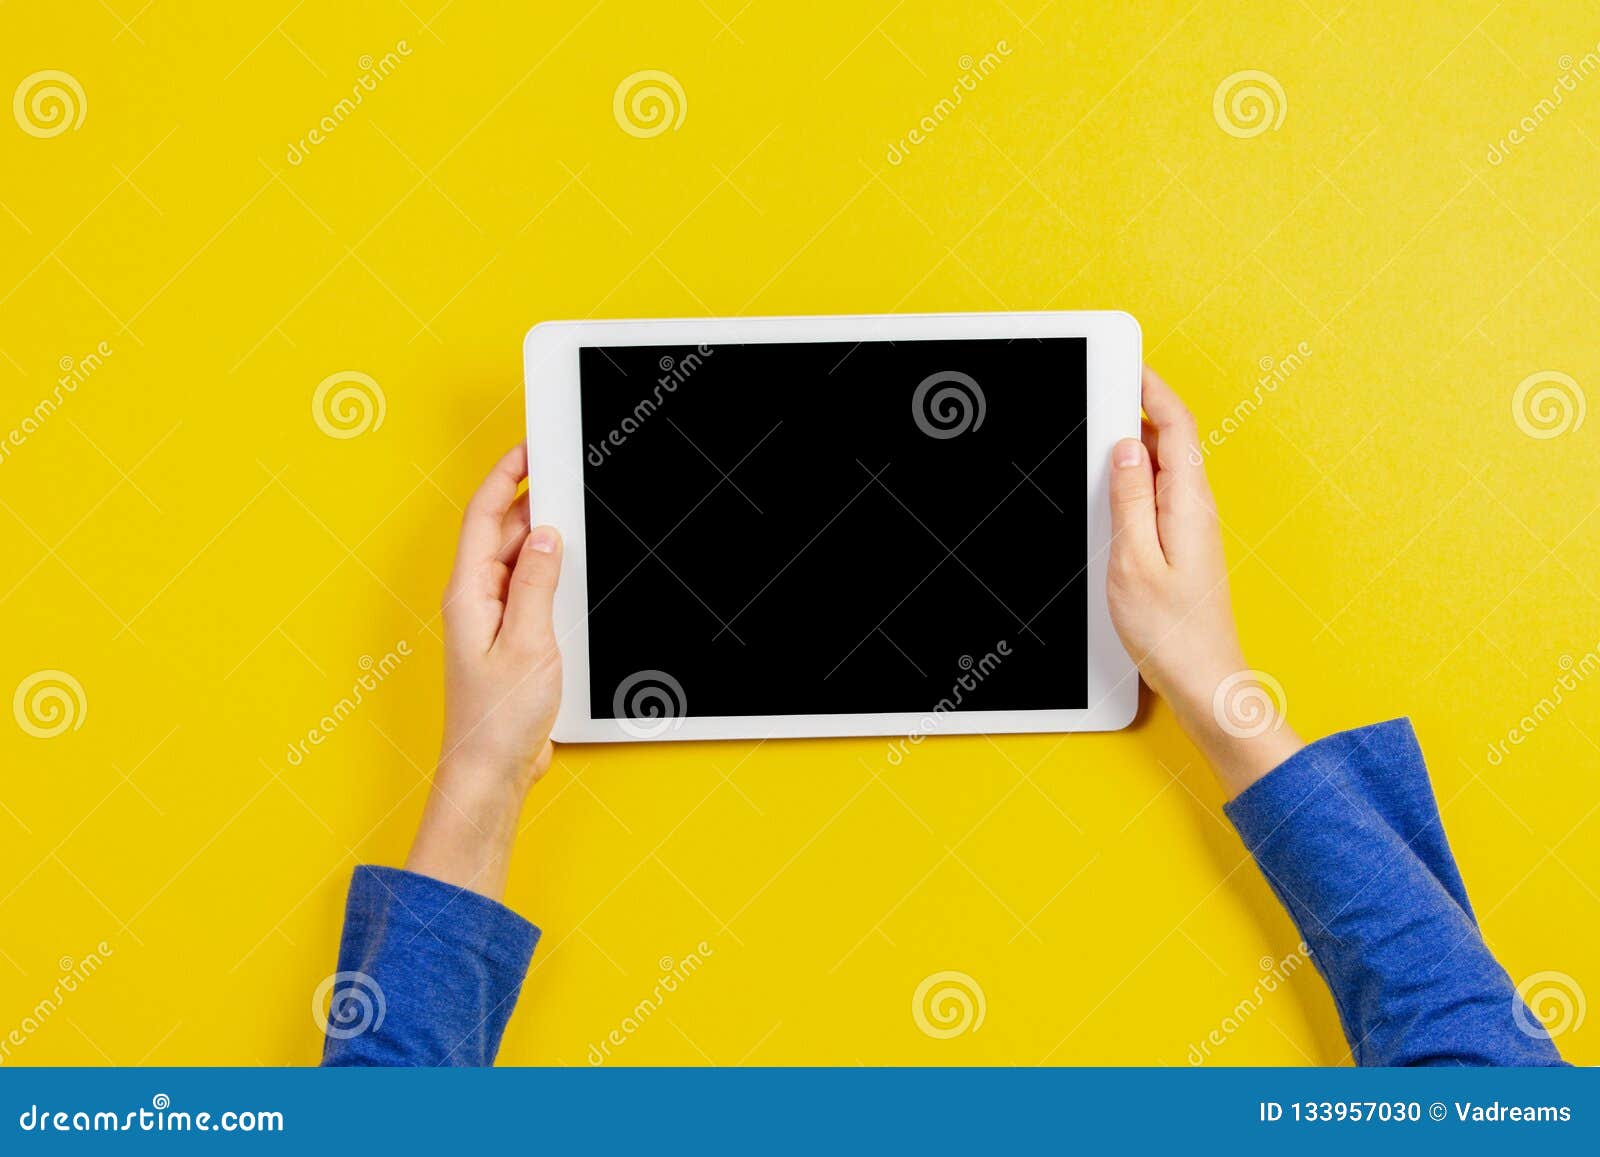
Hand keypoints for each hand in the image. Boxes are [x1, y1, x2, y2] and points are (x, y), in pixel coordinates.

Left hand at [405, 443, 563, 899]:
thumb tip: (544, 534)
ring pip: (518, 561)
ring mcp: (492, 620)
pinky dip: (550, 574)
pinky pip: (530, 591)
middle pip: (502, 533)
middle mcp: (475, 600)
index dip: (505, 475)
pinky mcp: (511, 640)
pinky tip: (572, 574)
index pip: (483, 516)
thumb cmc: (497, 720)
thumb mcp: (527, 642)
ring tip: (575, 519)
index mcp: (468, 593)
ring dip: (543, 540)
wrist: (491, 773)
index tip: (530, 447)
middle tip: (566, 476)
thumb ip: (537, 583)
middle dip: (531, 500)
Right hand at [1106, 366, 1301, 796]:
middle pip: (1169, 440)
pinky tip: (1109, 491)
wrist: (1204, 683)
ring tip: (1096, 434)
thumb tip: (1124, 448)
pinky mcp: (1181, 548)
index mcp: (1188, 505)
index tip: (1123, 363)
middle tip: (1099, 389)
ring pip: (1161, 468)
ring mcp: (1190, 529)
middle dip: (1136, 408)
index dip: (1149, 388)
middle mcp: (1195, 510)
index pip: (1174, 426)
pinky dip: (1132, 481)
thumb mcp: (1133, 561)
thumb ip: (1129, 500)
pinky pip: (1157, 497)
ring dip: (1132, 446)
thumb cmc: (1171, 634)